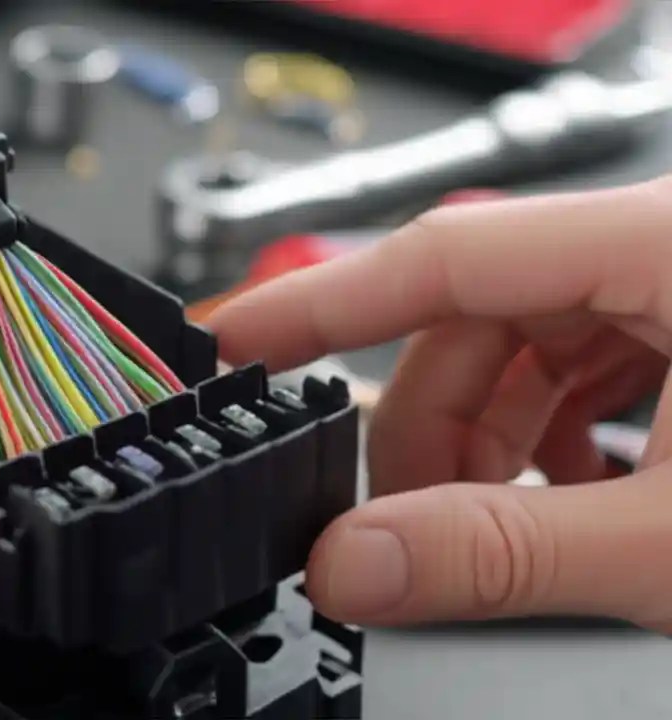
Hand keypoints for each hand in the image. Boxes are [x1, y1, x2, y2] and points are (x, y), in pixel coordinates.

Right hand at [207, 176, 671, 632]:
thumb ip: (499, 554)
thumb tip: (353, 562)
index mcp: (669, 242)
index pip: (447, 250)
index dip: (321, 302)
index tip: (236, 342)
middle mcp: (667, 241)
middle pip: (471, 314)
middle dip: (425, 429)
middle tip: (400, 527)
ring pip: (511, 343)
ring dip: (478, 442)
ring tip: (496, 530)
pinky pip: (566, 360)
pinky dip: (533, 433)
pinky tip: (558, 496)